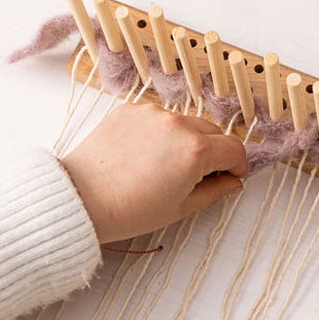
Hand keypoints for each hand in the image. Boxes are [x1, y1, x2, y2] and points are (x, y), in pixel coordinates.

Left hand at [61, 102, 247, 242]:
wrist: (80, 199)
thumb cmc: (129, 210)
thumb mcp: (180, 207)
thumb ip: (215, 191)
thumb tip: (232, 182)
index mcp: (195, 150)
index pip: (233, 148)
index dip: (238, 163)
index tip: (232, 173)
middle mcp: (177, 124)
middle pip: (211, 131)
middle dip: (213, 151)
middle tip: (198, 174)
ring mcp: (151, 113)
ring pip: (183, 122)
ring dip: (185, 139)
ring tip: (164, 165)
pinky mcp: (129, 109)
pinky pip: (156, 118)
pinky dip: (158, 132)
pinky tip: (143, 154)